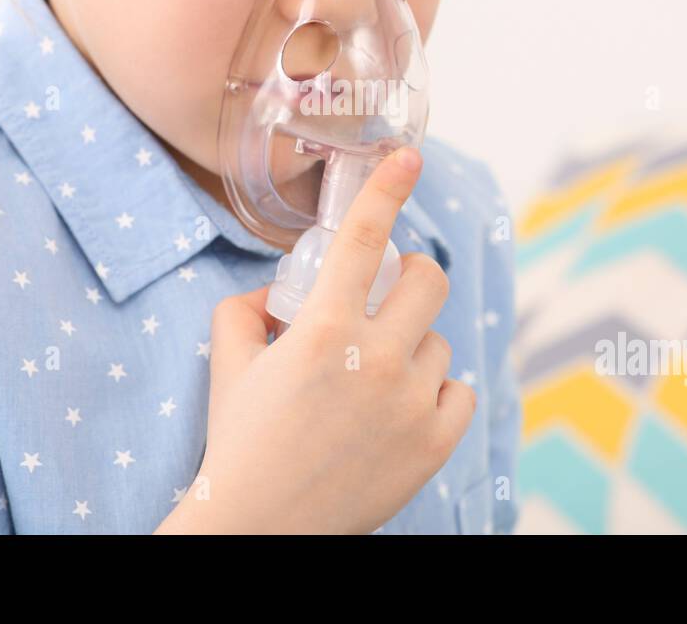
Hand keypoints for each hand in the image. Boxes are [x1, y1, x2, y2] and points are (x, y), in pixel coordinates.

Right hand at [155, 146, 474, 533]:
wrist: (260, 529)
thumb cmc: (240, 443)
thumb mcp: (228, 363)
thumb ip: (245, 308)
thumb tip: (276, 291)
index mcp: (322, 329)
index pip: (363, 239)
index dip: (387, 189)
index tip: (408, 156)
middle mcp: (374, 358)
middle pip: (427, 280)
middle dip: (411, 276)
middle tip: (390, 292)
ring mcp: (410, 403)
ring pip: (437, 342)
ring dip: (411, 346)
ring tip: (375, 378)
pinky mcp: (434, 443)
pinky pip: (459, 391)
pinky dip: (435, 393)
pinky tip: (403, 408)